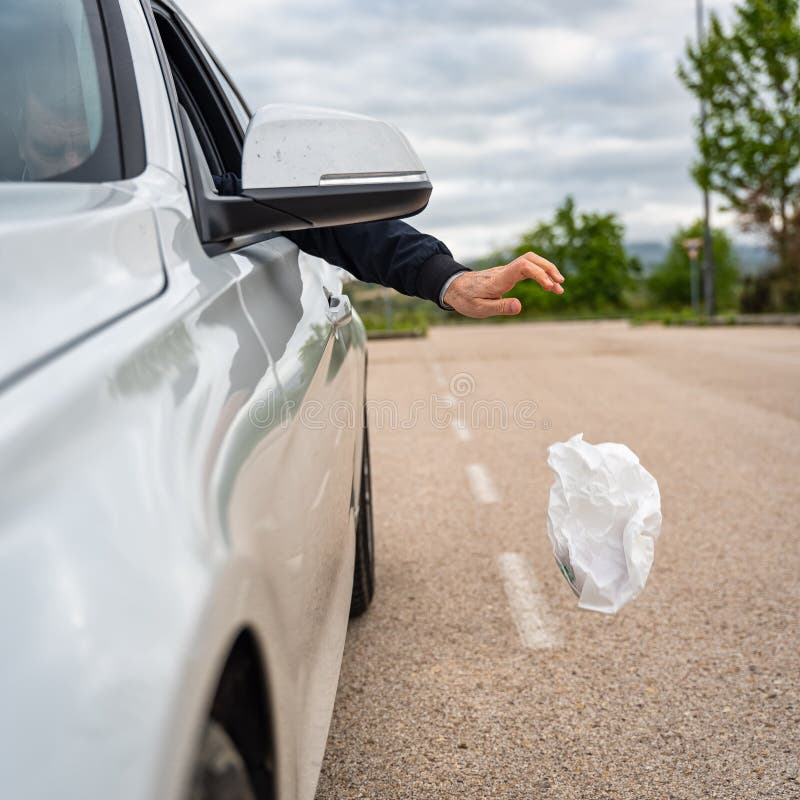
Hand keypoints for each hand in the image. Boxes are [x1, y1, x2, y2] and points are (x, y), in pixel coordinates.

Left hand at [443, 252, 564, 317]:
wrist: (454, 288)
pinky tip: (548, 285)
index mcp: (499, 279)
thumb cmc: (466, 299)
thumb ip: (500, 307)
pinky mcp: (507, 273)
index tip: (549, 287)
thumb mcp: (480, 309)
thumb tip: (520, 307)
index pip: (523, 266)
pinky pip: (527, 268)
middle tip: (560, 285)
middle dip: (548, 268)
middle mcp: (504, 271)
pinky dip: (540, 274)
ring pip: (531, 262)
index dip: (539, 273)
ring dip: (547, 271)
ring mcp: (506, 270)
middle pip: (530, 258)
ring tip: (558, 288)